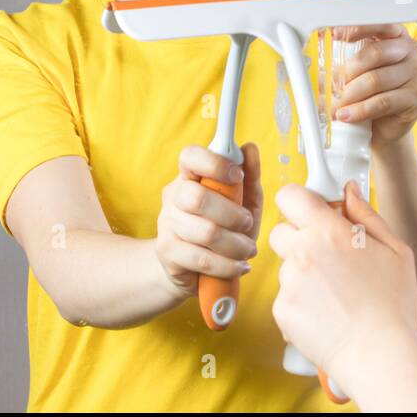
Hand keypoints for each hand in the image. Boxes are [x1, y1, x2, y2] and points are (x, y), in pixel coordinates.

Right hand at [154, 143, 262, 299]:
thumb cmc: (224, 228)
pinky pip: (202, 259)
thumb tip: (250, 148)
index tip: (238, 175)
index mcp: (190, 177)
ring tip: (248, 250)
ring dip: (236, 245)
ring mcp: (166, 225)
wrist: (194, 269)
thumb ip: (249, 176)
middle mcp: (173, 197)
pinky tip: (239, 265)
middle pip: (197, 197)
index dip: (214, 163)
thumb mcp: (243, 201)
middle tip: (248, 224)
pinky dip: (228, 265)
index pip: (190, 157)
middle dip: (232, 214)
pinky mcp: (167, 253)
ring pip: (206, 232)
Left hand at [269, 181, 416, 396]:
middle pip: (281, 231)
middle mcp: (302, 253)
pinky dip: (301, 301)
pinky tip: (326, 312)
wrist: (378, 355)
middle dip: (299, 238)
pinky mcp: (282, 310)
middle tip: (326, 254)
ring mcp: (289, 283)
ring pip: (286, 266)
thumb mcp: (395, 250)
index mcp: (328, 232)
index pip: (291, 195)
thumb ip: (367, 215)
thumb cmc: (393, 305)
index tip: (311, 209)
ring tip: (334, 293)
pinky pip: (285, 295)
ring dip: (302, 272)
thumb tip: (350, 192)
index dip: (300, 200)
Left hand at [330, 23, 416, 144]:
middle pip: (375, 53)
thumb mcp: (357, 73)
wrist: (386, 127)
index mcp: (397, 36)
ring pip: (376, 80)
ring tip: (334, 105)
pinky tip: (346, 115)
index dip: (357, 28)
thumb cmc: (370, 94)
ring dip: (349, 95)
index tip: (334, 34)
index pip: (379, 24)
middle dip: (347, 71)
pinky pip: (383, 102)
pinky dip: (360, 109)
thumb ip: (341, 63)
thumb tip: (313, 65)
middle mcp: (411, 50)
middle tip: (331, 85)